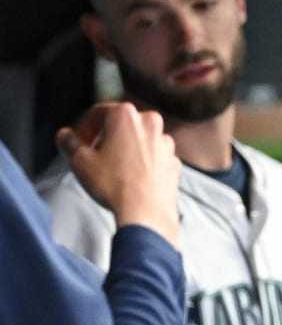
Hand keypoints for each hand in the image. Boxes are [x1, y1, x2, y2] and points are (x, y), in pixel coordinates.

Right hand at [57, 102, 180, 245]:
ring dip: (125, 148)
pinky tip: (131, 177)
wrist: (147, 211)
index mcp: (126, 115)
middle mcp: (150, 122)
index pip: (98, 112)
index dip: (84, 127)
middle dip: (106, 135)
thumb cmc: (113, 183)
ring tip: (113, 167)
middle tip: (93, 154)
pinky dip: (142, 161)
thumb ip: (69, 143)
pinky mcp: (174, 160)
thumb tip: (64, 135)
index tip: (77, 142)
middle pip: (122, 123)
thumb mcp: (80, 162)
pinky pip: (154, 155)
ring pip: (140, 138)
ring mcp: (166, 142)